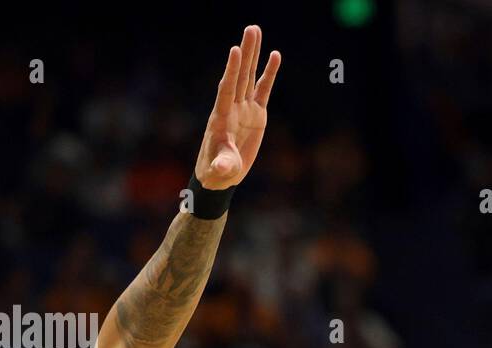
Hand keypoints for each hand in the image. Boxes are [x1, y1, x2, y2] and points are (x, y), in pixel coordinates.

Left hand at [195, 25, 280, 189]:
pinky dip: (269, 74)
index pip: (227, 89)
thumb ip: (223, 164)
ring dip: (254, 55)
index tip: (235, 50)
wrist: (221, 174)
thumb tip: (224, 168)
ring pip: (250, 77)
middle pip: (240, 75)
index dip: (232, 71)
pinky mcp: (256, 114)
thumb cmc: (217, 171)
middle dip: (246, 53)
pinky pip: (263, 90)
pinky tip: (274, 56)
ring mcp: (244, 108)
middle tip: (251, 29)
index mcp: (222, 117)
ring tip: (256, 31)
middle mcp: (232, 107)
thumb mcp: (221, 169)